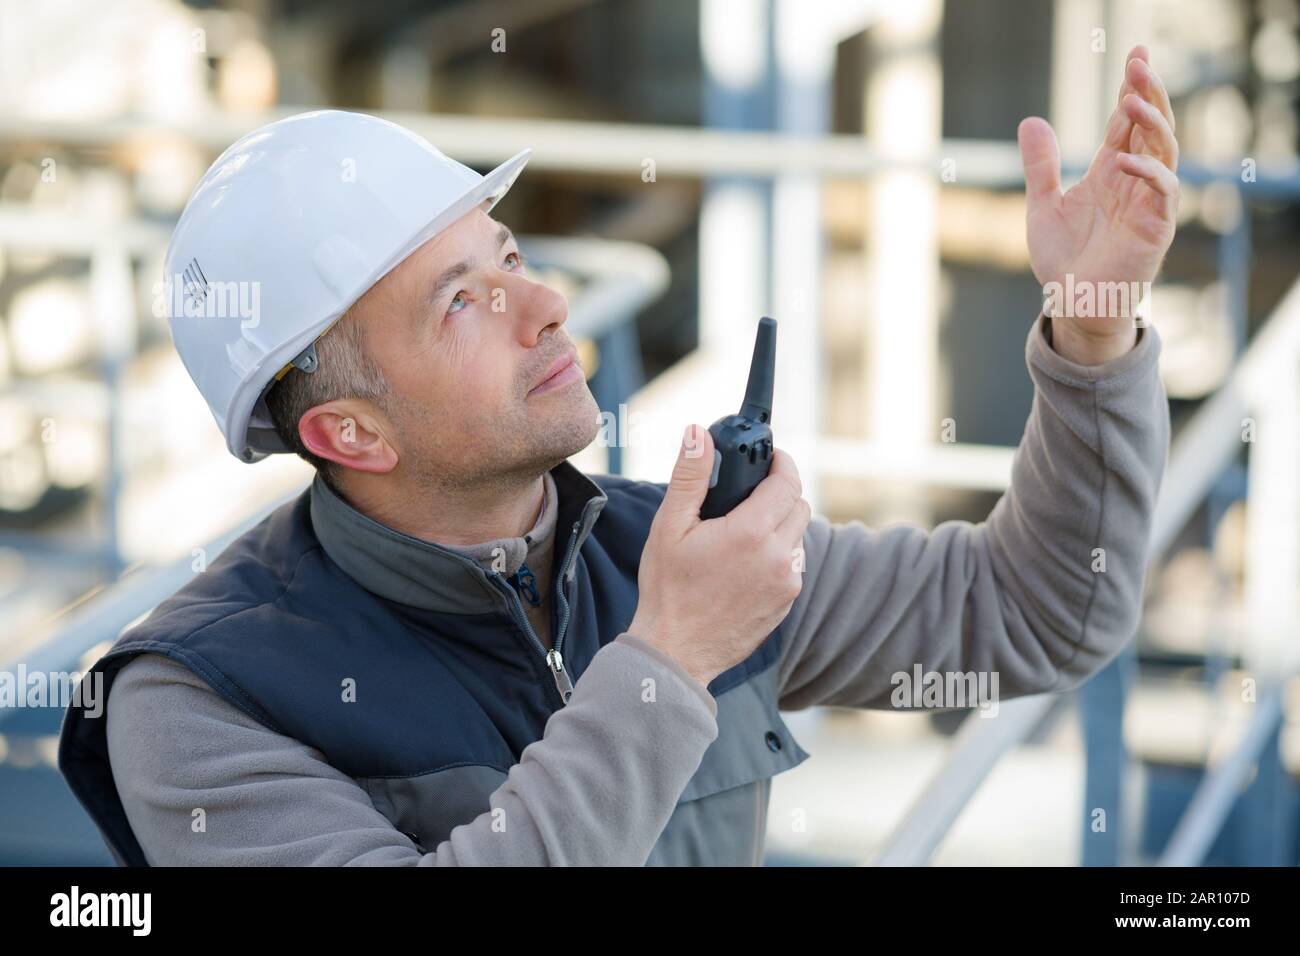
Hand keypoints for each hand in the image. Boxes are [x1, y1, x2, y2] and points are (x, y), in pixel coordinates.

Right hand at [628, 425, 810, 687]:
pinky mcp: (786, 604)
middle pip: (799, 506)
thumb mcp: (669, 527)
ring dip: (780, 526)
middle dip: (780, 493)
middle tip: (749, 495)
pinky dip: (778, 555)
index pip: (788, 482)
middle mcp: (778, 557)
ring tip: (743, 532)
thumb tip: (698, 433)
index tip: (770, 458)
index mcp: (751, 533)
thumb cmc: (666, 590)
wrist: (675, 652)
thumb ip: (690, 476)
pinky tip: (745, 564)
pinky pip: (793, 565)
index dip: (781, 463)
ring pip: (798, 536)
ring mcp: (787, 583)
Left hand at [1018, 44, 1178, 364]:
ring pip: (1164, 151)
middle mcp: (1134, 181)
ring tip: (1132, 99)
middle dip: (1148, 93)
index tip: (1133, 55)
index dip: (1132, 89)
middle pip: (1151, 127)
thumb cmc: (1064, 259)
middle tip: (1139, 63)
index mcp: (1111, 172)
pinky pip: (1163, 192)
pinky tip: (1126, 159)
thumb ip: (1041, 166)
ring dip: (1152, 123)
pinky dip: (1149, 172)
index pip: (1128, 122)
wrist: (1072, 304)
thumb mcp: (1043, 205)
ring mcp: (1148, 203)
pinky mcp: (1155, 228)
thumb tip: (1031, 120)